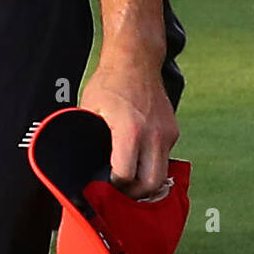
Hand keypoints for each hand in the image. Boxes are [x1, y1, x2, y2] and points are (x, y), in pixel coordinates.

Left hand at [78, 56, 178, 198]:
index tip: (104, 185)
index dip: (113, 185)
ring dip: (146, 182)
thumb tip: (81, 160)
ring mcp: (166, 133)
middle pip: (151, 184)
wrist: (135, 59)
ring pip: (162, 174)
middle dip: (134, 194)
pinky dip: (153, 165)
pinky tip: (138, 160)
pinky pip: (164, 157)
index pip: (126, 175)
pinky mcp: (173, 131)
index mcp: (130, 131)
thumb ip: (87, 136)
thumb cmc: (110, 82)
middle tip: (119, 191)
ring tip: (128, 180)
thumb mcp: (89, 108)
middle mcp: (153, 135)